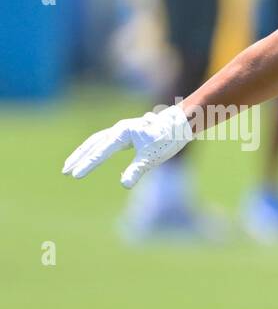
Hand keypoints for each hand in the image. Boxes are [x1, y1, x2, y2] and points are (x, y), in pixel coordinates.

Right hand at [62, 105, 193, 187]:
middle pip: (93, 144)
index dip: (87, 165)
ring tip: (71, 165)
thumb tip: (124, 185)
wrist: (182, 123)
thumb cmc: (168, 138)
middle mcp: (119, 129)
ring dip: (83, 153)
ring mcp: (122, 130)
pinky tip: (91, 157)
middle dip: (79, 158)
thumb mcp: (153, 157)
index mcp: (123, 133)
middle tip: (65, 171)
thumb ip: (137, 170)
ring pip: (96, 141)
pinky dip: (94, 149)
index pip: (100, 152)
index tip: (75, 175)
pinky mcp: (126, 133)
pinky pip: (105, 141)